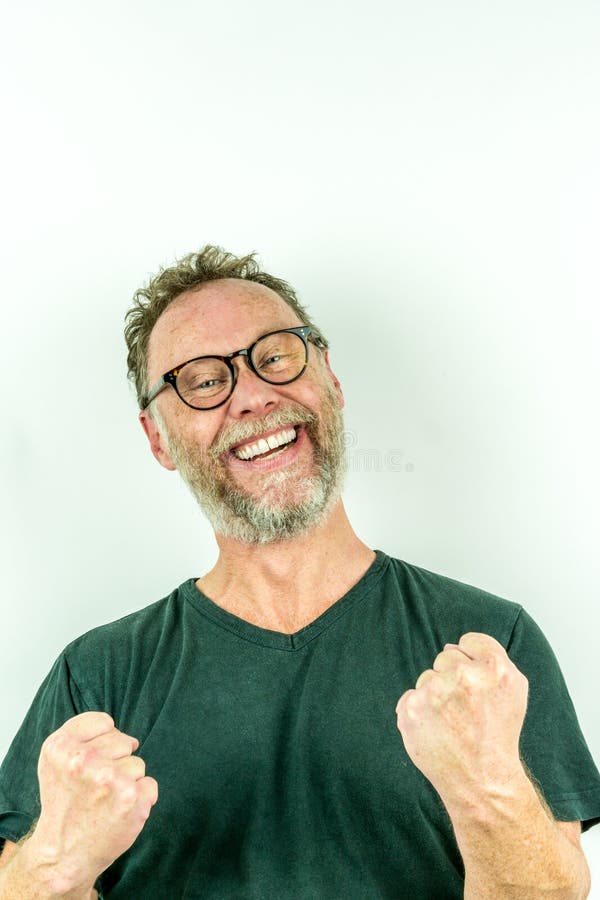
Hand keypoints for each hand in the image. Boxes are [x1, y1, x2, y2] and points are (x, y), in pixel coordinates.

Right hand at [30, 712, 157, 890]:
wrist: (63, 853)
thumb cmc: (65, 802)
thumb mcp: (57, 759)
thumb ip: (84, 732)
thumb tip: (132, 740)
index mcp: (61, 746)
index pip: (105, 722)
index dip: (100, 744)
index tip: (86, 767)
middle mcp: (83, 760)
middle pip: (124, 742)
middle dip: (115, 763)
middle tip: (95, 789)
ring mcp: (109, 778)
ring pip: (138, 764)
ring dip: (127, 782)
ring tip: (104, 802)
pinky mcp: (131, 797)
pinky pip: (150, 784)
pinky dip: (140, 799)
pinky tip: (119, 813)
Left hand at [395, 633, 528, 803]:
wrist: (483, 780)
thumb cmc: (498, 735)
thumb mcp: (512, 690)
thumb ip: (489, 658)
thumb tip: (450, 647)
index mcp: (495, 668)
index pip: (469, 641)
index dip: (471, 662)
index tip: (475, 686)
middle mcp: (465, 676)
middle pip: (445, 658)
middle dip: (452, 680)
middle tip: (465, 711)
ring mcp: (436, 692)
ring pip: (427, 678)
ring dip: (435, 697)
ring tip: (452, 724)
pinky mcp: (412, 709)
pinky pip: (409, 698)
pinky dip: (418, 713)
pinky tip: (435, 731)